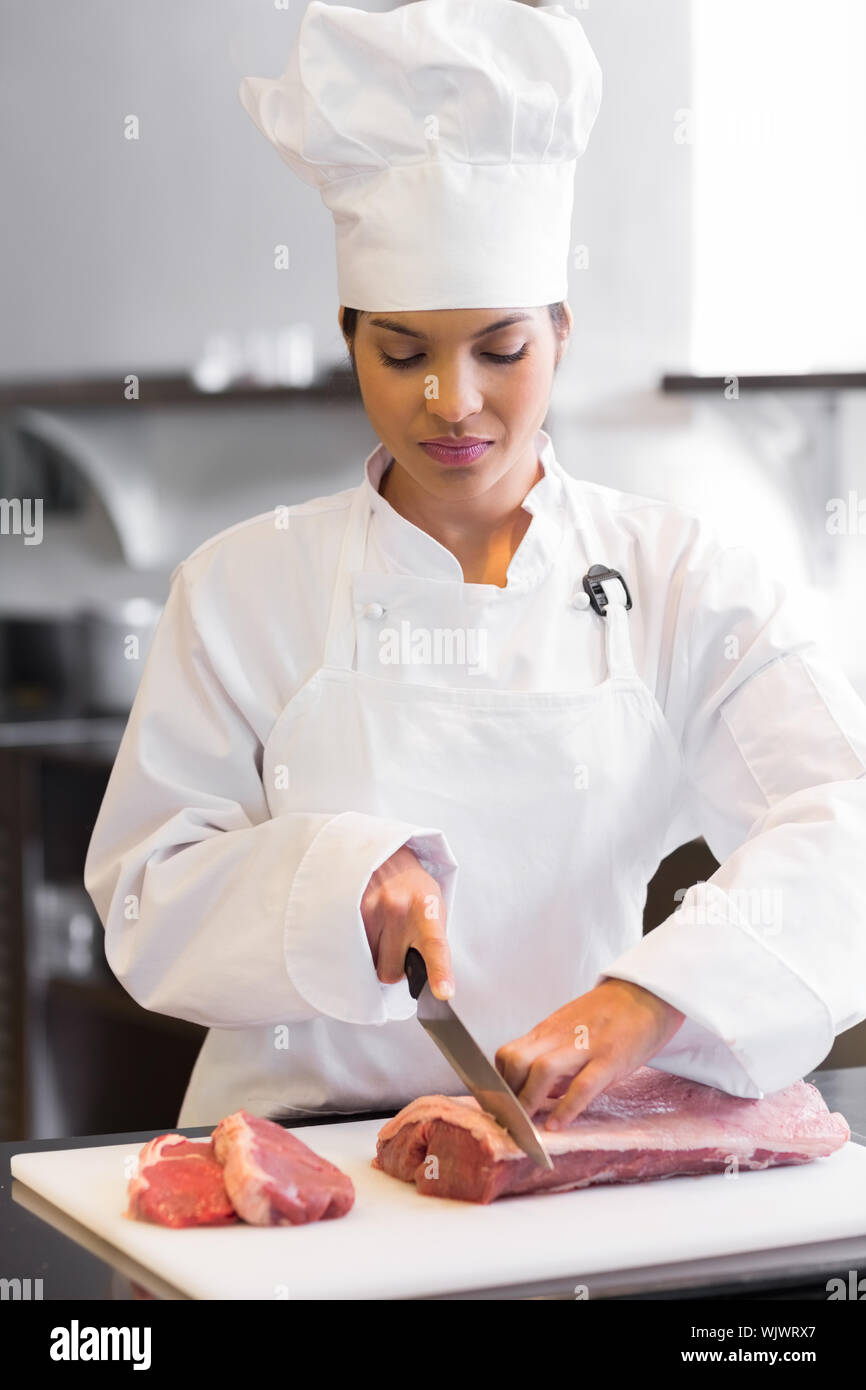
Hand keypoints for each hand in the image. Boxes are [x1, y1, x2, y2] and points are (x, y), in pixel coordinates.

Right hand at [361, 845, 452, 999]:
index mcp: (426, 911)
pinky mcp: (351, 910)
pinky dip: (362, 944)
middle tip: (398, 945)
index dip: (439, 973)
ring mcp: (372, 910)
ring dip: (376, 955)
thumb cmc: (415, 888)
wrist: (387, 855)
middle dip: (393, 967)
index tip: (443, 992)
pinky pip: (354, 949)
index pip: (435, 946)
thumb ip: (431, 944)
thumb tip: (430, 982)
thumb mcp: (434, 909)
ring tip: (383, 930)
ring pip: (369, 963)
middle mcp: (399, 911)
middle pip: (390, 971)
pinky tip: (370, 925)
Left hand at [494, 978, 684, 1127]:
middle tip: (512, 1118)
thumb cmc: (608, 1015)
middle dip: (509, 1094)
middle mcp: (561, 1037)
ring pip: (543, 1071)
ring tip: (530, 1125)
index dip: (501, 1082)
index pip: (508, 1054)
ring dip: (531, 1102)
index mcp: (549, 1030)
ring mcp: (585, 1046)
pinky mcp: (611, 1058)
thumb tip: (535, 1091)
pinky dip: (567, 1108)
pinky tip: (558, 1124)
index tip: (502, 1105)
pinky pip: (583, 1085)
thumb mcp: (571, 1028)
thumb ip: (552, 1055)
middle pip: (517, 1060)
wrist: (646, 994)